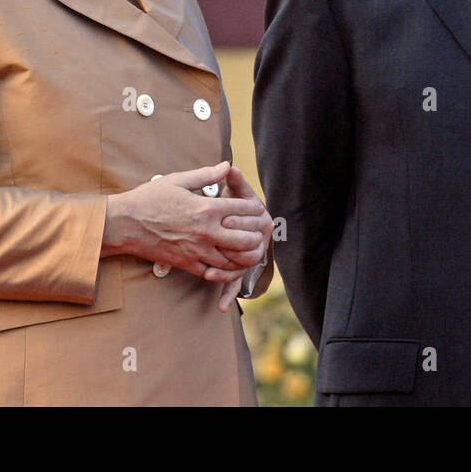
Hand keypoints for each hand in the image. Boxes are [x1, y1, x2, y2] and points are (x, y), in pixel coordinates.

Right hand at [102, 162, 268, 282]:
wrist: (125, 224)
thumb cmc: (150, 198)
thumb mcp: (179, 180)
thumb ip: (207, 174)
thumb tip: (227, 165)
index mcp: (206, 208)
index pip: (243, 209)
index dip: (255, 208)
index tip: (258, 208)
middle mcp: (205, 232)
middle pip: (245, 239)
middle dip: (256, 235)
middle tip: (259, 231)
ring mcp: (197, 251)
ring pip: (233, 260)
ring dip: (245, 255)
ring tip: (249, 249)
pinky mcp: (187, 264)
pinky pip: (213, 272)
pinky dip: (224, 270)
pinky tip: (227, 263)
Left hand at [215, 166, 272, 311]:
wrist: (239, 216)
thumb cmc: (232, 199)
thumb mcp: (234, 189)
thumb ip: (233, 180)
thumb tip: (230, 166)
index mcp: (260, 218)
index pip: (251, 220)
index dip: (238, 219)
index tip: (223, 218)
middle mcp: (258, 240)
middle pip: (247, 247)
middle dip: (232, 247)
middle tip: (215, 245)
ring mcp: (250, 256)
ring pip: (242, 268)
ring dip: (227, 274)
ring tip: (210, 275)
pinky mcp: (241, 269)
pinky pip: (236, 284)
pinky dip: (228, 294)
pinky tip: (221, 305)